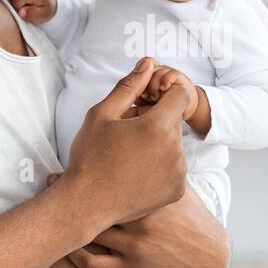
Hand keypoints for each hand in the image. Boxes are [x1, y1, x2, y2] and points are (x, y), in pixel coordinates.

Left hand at [48, 173, 229, 267]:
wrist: (206, 257)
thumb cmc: (187, 216)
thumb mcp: (176, 188)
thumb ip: (159, 165)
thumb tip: (146, 131)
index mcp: (154, 198)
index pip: (116, 178)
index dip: (90, 170)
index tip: (70, 163)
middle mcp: (144, 222)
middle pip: (99, 203)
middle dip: (73, 192)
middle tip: (50, 180)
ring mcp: (136, 248)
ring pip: (91, 233)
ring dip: (70, 219)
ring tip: (54, 206)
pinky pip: (91, 263)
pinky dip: (74, 252)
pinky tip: (66, 240)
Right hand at [61, 57, 189, 227]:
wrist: (86, 203)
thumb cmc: (90, 158)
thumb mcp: (102, 114)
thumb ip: (129, 86)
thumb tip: (148, 64)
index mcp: (158, 127)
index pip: (180, 94)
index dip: (164, 92)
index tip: (145, 101)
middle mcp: (175, 150)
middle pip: (175, 119)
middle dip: (156, 118)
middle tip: (128, 130)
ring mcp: (178, 173)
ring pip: (174, 143)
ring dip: (158, 142)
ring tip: (129, 153)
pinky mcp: (177, 190)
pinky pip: (174, 167)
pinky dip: (160, 164)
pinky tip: (136, 171)